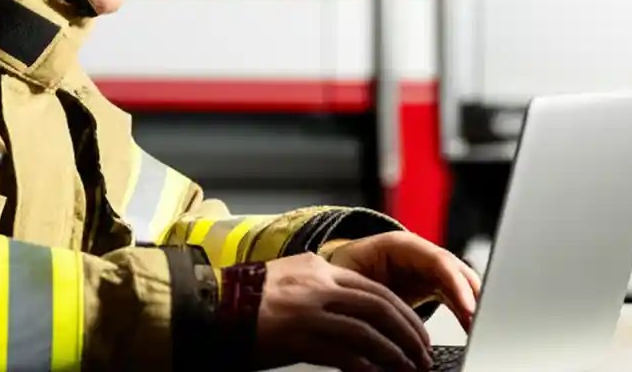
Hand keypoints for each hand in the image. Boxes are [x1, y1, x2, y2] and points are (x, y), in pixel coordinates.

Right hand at [252, 252, 432, 371]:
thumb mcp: (290, 281)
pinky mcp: (296, 338)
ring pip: (366, 332)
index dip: (403, 312)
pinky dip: (365, 366)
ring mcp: (308, 312)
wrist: (209, 307)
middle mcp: (317, 285)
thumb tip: (356, 311)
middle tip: (422, 353)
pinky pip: (342, 354)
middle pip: (379, 307)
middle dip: (408, 333)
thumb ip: (322, 290)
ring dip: (393, 353)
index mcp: (318, 269)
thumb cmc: (246, 299)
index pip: (374, 288)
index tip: (417, 332)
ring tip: (407, 368)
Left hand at [323, 231, 482, 332]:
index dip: (455, 283)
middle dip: (472, 295)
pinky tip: (470, 328)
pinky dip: (464, 312)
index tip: (468, 307)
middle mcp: (419, 253)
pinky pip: (454, 297)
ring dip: (472, 305)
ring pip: (460, 283)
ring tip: (478, 328)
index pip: (437, 260)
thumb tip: (377, 319)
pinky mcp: (432, 284)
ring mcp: (428, 268)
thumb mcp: (350, 277)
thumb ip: (367, 293)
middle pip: (455, 270)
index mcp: (399, 244)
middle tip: (480, 321)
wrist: (341, 269)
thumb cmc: (343, 269)